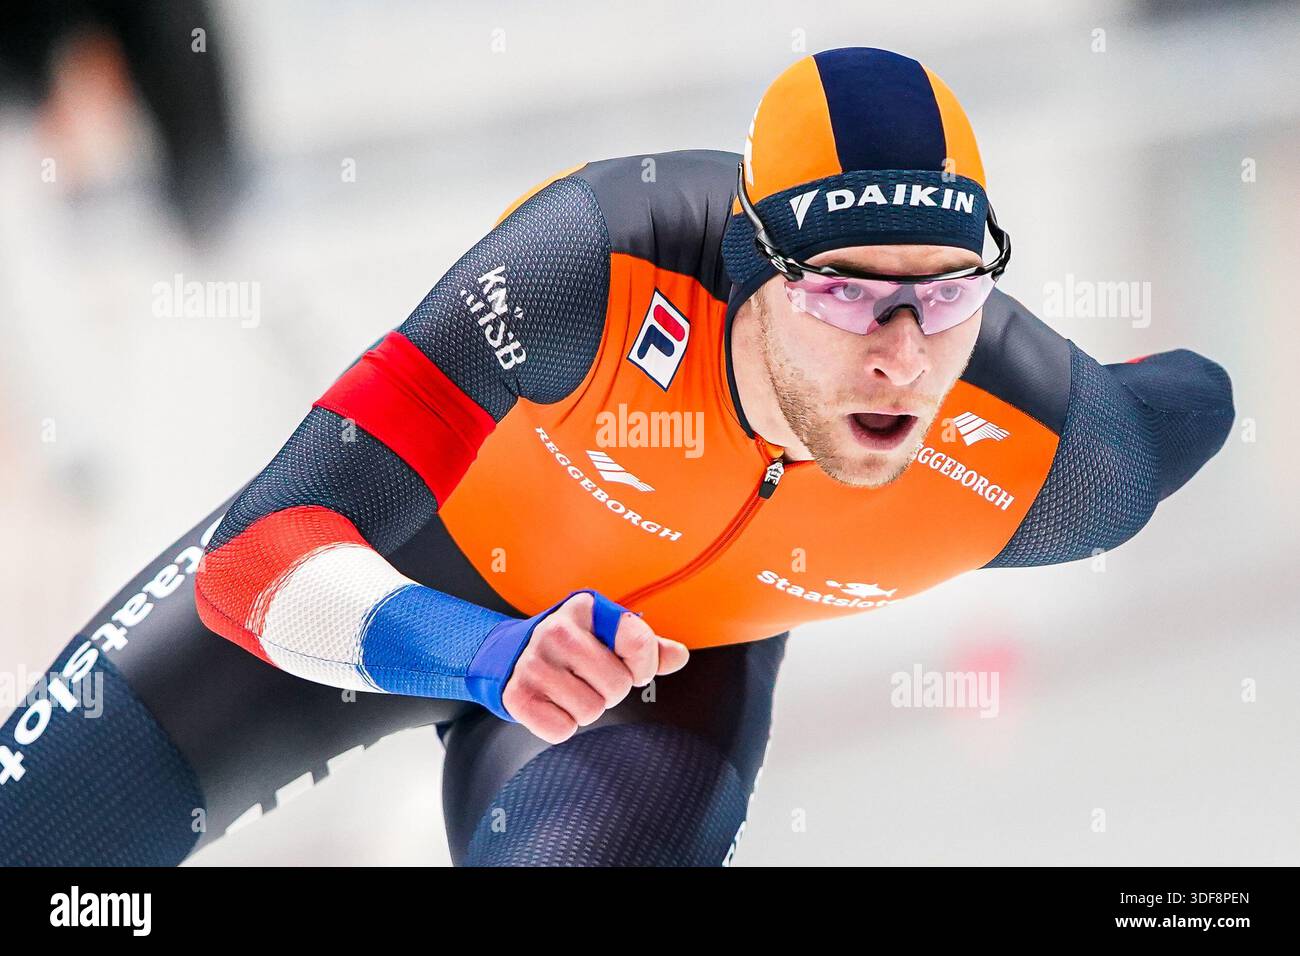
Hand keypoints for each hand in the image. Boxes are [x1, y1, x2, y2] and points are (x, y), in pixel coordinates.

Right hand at [502, 591, 687, 743]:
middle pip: (618, 685)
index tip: (630, 666)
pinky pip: (562, 729)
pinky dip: (562, 724)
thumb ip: (645, 646)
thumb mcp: (606, 635)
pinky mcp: (517, 695)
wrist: (509, 656)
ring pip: (592, 710)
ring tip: (569, 688)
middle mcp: (556, 630)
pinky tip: (551, 702)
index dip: (643, 665)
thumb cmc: (570, 647)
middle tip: (590, 679)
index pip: (638, 642)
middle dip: (610, 690)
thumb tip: (679, 656)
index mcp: (586, 608)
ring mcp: (533, 663)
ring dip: (586, 708)